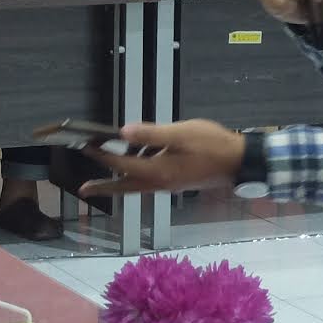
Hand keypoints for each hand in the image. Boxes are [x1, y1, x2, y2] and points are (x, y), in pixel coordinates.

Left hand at [80, 119, 243, 197]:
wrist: (238, 161)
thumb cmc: (211, 145)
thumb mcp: (180, 134)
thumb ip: (151, 134)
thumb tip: (123, 132)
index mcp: (157, 171)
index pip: (122, 164)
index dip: (102, 156)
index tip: (86, 147)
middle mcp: (159, 183)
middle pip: (125, 186)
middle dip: (104, 186)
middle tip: (84, 189)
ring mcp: (167, 184)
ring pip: (136, 184)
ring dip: (119, 179)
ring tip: (106, 168)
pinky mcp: (175, 181)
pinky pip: (149, 179)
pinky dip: (137, 172)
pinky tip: (138, 158)